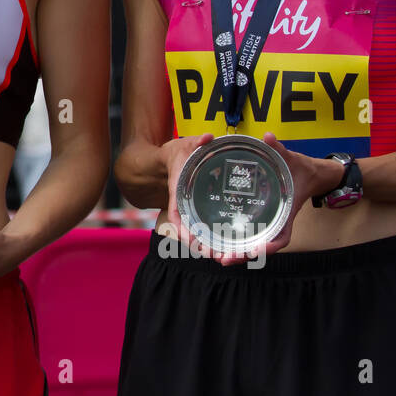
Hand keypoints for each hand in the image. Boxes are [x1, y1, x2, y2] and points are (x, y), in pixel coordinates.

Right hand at [157, 132, 214, 248]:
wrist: (170, 158)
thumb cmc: (178, 151)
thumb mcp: (186, 144)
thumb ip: (197, 141)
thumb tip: (208, 137)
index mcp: (177, 190)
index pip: (176, 212)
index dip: (183, 229)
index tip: (192, 242)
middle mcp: (181, 203)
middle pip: (187, 230)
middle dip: (200, 245)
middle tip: (216, 256)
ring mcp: (189, 208)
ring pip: (196, 232)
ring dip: (208, 246)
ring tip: (224, 258)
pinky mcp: (197, 209)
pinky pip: (202, 227)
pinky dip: (211, 238)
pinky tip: (225, 247)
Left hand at [210, 132, 342, 265]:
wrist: (307, 174)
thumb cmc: (298, 168)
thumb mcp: (290, 158)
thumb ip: (279, 148)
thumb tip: (269, 137)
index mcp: (286, 212)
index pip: (281, 237)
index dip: (269, 246)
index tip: (257, 251)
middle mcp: (277, 222)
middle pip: (261, 247)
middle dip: (243, 255)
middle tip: (224, 259)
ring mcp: (268, 222)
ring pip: (252, 245)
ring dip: (236, 253)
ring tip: (217, 258)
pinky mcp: (260, 219)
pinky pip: (248, 235)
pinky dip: (235, 243)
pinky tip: (218, 245)